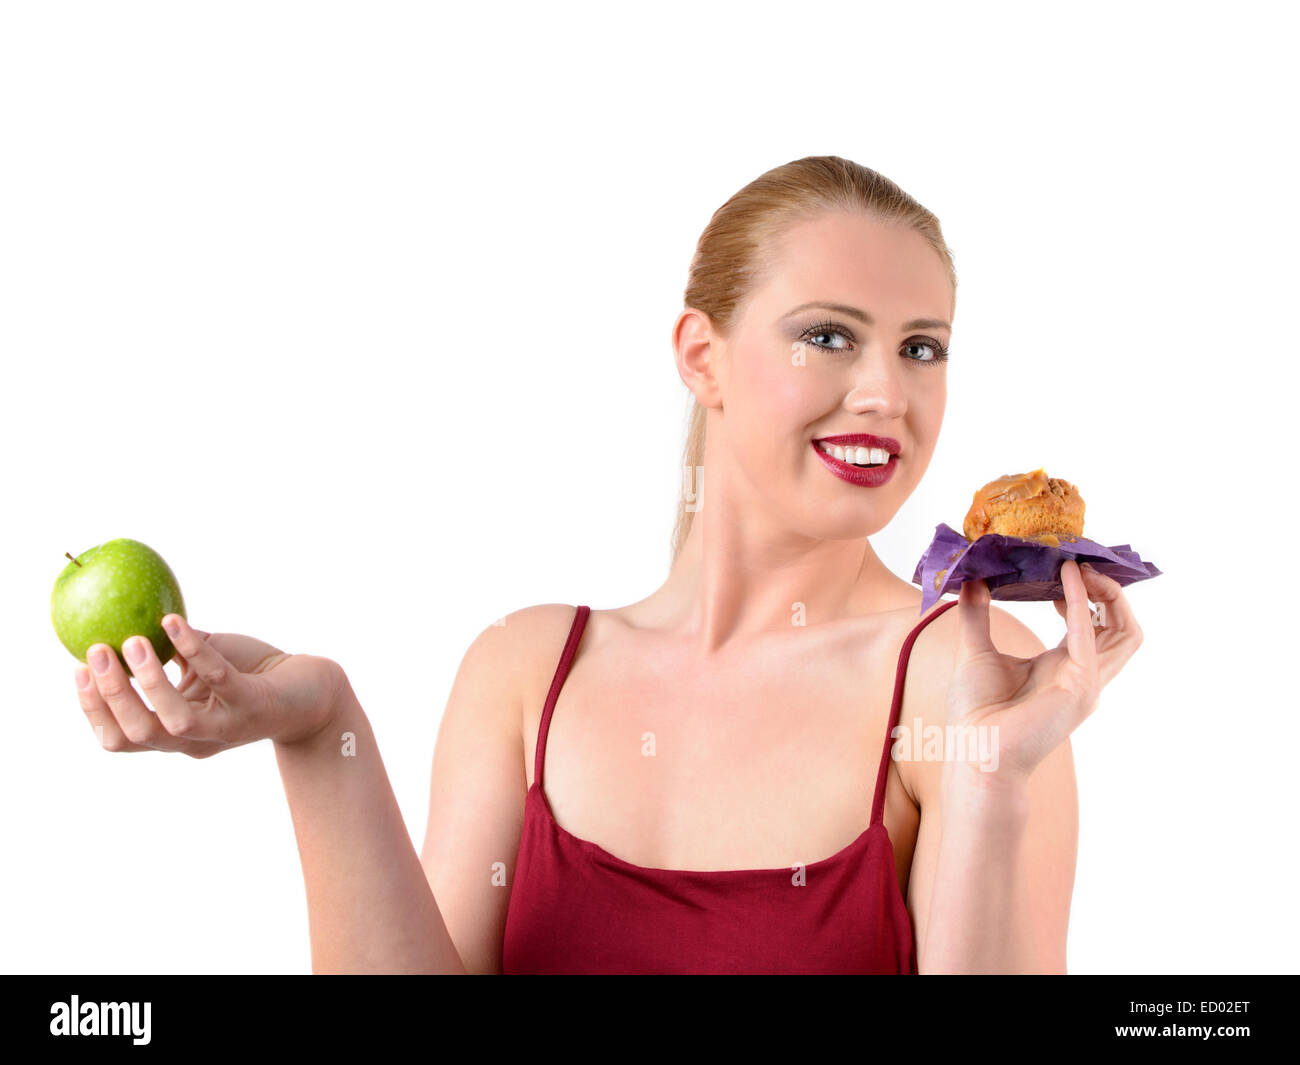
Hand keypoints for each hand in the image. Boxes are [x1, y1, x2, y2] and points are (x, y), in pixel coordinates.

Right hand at [74, 614, 343, 755]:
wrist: (312, 689)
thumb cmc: (251, 674)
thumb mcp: (201, 668)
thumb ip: (167, 656)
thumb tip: (122, 620)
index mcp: (177, 734)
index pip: (121, 739)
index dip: (94, 710)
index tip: (77, 671)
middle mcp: (198, 739)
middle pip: (139, 733)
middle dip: (112, 694)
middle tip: (96, 651)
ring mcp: (227, 724)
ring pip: (175, 719)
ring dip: (148, 680)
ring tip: (132, 641)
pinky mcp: (254, 703)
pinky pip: (219, 678)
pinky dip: (193, 649)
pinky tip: (174, 623)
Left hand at [945, 559, 1144, 787]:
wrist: (975, 753)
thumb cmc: (977, 712)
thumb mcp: (976, 650)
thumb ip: (977, 613)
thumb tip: (972, 578)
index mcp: (1065, 666)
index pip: (1095, 624)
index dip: (1088, 593)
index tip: (1064, 566)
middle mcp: (1083, 674)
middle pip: (1120, 626)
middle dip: (1107, 591)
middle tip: (1079, 561)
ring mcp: (1087, 683)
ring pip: (1125, 632)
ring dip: (1108, 595)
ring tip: (1080, 566)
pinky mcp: (1080, 687)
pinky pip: (1089, 636)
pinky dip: (1081, 603)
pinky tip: (1066, 576)